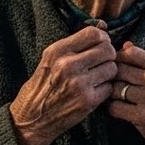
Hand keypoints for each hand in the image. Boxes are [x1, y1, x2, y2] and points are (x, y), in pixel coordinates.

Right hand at [10, 26, 115, 144]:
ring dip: (108, 73)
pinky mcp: (88, 101)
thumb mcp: (50, 59)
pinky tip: (94, 91)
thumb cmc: (42, 87)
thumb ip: (74, 44)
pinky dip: (105, 89)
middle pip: (107, 50)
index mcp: (57, 51)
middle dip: (108, 55)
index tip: (100, 45)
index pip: (93, 33)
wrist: (31, 119)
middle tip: (101, 63)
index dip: (102, 38)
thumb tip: (103, 26)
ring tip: (96, 77)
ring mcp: (79, 83)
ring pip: (112, 68)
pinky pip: (110, 87)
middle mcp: (68, 65)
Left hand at [107, 41, 144, 144]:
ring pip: (115, 89)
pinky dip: (113, 110)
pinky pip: (115, 107)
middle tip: (115, 86)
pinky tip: (121, 112)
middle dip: (114, 78)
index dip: (118, 60)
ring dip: (112, 95)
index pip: (131, 53)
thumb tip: (126, 45)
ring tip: (118, 100)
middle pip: (120, 70)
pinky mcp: (144, 116)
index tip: (117, 68)